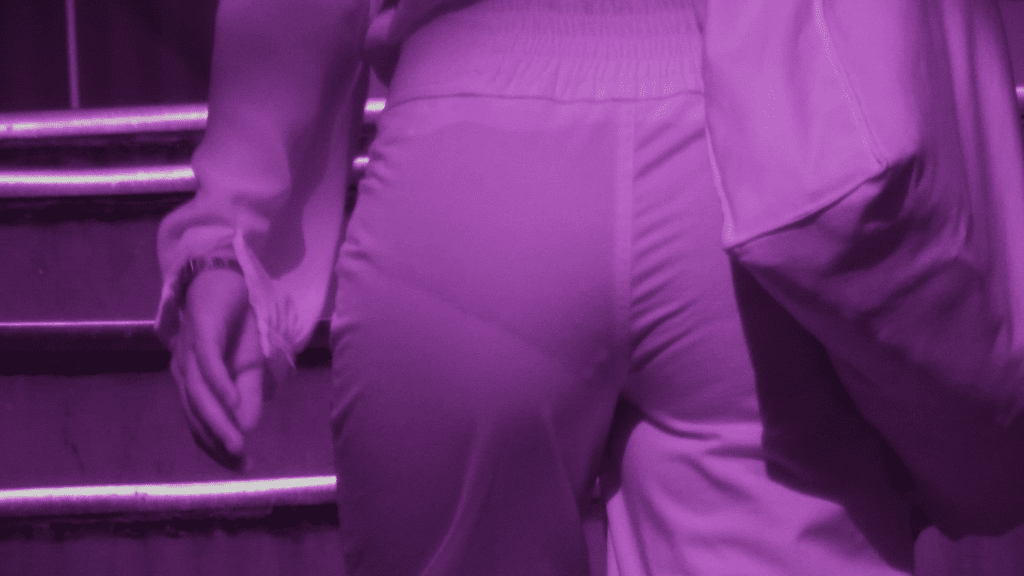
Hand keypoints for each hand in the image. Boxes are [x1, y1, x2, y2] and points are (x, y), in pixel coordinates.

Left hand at [171, 268, 264, 470]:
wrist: (227, 280)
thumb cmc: (236, 326)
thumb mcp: (250, 366)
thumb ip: (248, 397)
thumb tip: (246, 429)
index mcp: (193, 384)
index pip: (200, 422)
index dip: (219, 446)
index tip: (243, 466)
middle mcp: (185, 371)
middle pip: (197, 412)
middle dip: (218, 440)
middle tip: (241, 462)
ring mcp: (190, 351)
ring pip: (200, 393)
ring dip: (217, 421)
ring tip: (238, 443)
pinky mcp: (202, 330)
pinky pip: (207, 360)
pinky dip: (218, 383)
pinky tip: (231, 401)